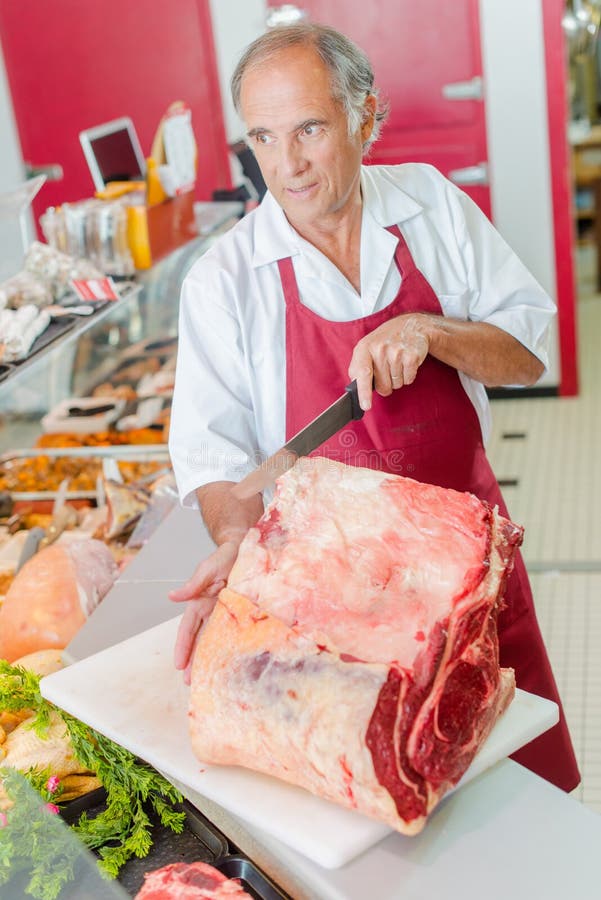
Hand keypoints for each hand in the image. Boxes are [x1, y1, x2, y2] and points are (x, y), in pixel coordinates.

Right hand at [169, 540, 238, 682]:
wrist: (246, 548)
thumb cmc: (223, 557)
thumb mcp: (206, 569)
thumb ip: (192, 585)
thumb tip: (171, 597)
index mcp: (199, 603)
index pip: (187, 630)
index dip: (182, 647)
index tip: (178, 665)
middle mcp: (211, 612)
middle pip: (200, 641)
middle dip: (194, 661)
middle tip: (190, 683)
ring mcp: (227, 614)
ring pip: (216, 641)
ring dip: (211, 659)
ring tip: (209, 680)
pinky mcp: (243, 614)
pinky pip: (236, 634)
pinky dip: (233, 648)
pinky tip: (234, 663)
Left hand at [348, 313, 430, 409]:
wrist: (410, 325)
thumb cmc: (385, 340)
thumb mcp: (366, 348)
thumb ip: (358, 368)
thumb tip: (355, 389)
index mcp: (364, 347)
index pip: (362, 374)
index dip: (363, 392)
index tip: (366, 406)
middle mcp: (380, 349)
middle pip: (382, 386)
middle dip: (385, 384)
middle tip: (387, 370)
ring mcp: (396, 352)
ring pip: (396, 384)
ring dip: (397, 379)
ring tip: (397, 362)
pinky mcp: (412, 356)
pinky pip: (408, 380)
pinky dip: (408, 376)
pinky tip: (406, 362)